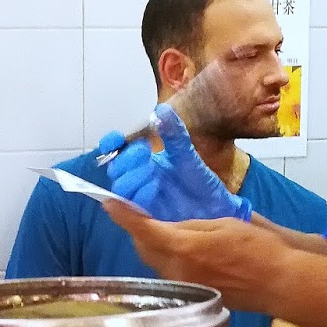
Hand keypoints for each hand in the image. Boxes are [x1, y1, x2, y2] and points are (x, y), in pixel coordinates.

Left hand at [101, 201, 290, 312]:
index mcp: (183, 248)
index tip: (108, 203)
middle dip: (139, 231)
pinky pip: (170, 273)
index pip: (143, 230)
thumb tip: (168, 229)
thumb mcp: (222, 225)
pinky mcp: (193, 294)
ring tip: (164, 231)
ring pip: (155, 262)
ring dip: (154, 246)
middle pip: (144, 249)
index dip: (123, 215)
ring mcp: (184, 285)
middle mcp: (177, 271)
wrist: (278, 283)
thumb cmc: (257, 249)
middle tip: (141, 214)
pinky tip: (182, 251)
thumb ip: (189, 227)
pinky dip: (169, 259)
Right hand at [104, 106, 251, 222]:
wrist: (216, 209)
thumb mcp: (186, 154)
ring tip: (152, 172)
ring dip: (132, 177)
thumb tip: (161, 110)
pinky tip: (154, 188)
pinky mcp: (145, 216)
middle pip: (116, 169)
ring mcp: (140, 197)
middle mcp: (137, 178)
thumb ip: (174, 133)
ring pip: (121, 187)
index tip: (117, 139)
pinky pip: (132, 206)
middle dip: (127, 159)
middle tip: (145, 152)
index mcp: (143, 161)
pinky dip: (140, 195)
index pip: (117, 150)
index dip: (111, 143)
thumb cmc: (199, 182)